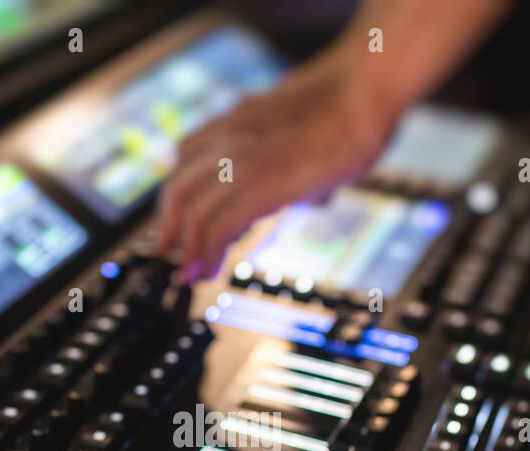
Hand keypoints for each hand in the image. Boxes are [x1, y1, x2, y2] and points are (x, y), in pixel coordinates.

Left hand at [156, 55, 395, 281]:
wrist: (362, 97)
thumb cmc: (350, 110)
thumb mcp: (301, 131)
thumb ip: (291, 158)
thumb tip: (309, 193)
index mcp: (234, 119)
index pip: (185, 156)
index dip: (178, 194)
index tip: (179, 217)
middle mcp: (226, 138)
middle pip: (176, 187)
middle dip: (168, 225)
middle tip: (167, 252)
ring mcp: (238, 162)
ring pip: (191, 213)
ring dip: (188, 249)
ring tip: (192, 273)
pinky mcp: (256, 187)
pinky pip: (216, 228)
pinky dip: (206, 255)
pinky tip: (209, 271)